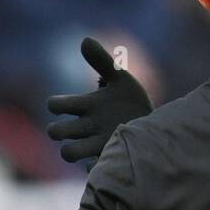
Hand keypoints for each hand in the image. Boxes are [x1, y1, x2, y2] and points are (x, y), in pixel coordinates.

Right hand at [47, 38, 153, 165]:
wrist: (154, 125)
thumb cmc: (130, 101)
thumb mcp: (120, 79)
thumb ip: (102, 61)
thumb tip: (84, 39)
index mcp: (84, 107)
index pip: (55, 105)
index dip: (56, 104)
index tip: (70, 104)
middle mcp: (84, 128)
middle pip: (55, 132)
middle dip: (58, 130)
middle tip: (76, 126)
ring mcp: (95, 145)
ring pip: (68, 153)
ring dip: (72, 150)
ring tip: (91, 142)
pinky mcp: (108, 158)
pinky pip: (92, 169)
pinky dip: (95, 164)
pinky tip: (111, 152)